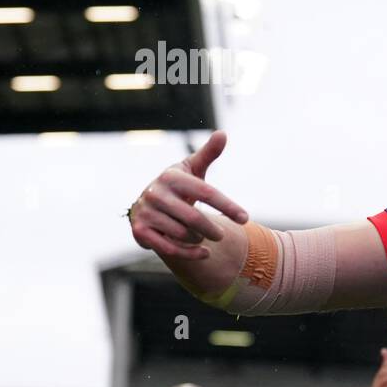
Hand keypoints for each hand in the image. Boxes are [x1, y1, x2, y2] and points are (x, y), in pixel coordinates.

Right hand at [129, 130, 248, 259]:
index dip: (228, 206)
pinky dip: (191, 254)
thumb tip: (222, 133)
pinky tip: (204, 253)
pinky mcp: (140, 232)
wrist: (148, 205)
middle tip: (223, 234)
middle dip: (213, 229)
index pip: (206, 192)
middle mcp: (155, 193)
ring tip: (203, 236)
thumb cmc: (179, 186)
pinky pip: (170, 249)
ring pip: (184, 234)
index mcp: (171, 176)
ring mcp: (146, 213)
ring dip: (200, 239)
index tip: (246, 219)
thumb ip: (208, 153)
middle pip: (195, 218)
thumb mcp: (193, 169)